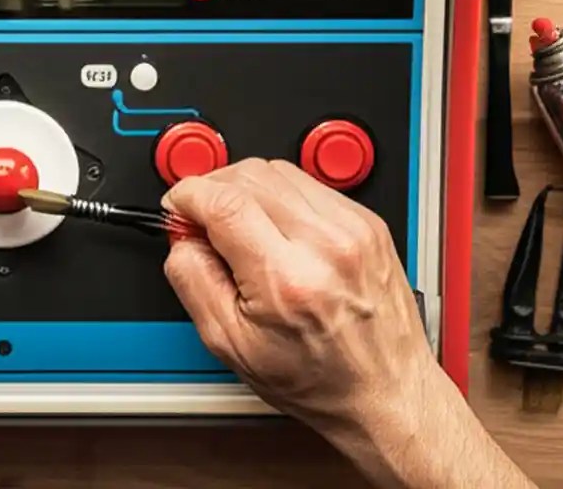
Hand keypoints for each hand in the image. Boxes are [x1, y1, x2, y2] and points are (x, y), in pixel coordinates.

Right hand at [162, 158, 429, 430]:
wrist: (386, 391)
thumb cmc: (317, 378)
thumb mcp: (230, 344)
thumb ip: (193, 281)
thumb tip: (180, 236)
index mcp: (286, 279)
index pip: (222, 200)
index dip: (187, 195)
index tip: (176, 206)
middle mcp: (325, 245)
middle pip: (247, 175)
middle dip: (211, 189)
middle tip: (201, 222)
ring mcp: (352, 228)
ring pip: (277, 170)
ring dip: (244, 188)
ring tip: (237, 225)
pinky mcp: (368, 221)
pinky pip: (308, 182)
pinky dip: (279, 195)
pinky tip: (274, 226)